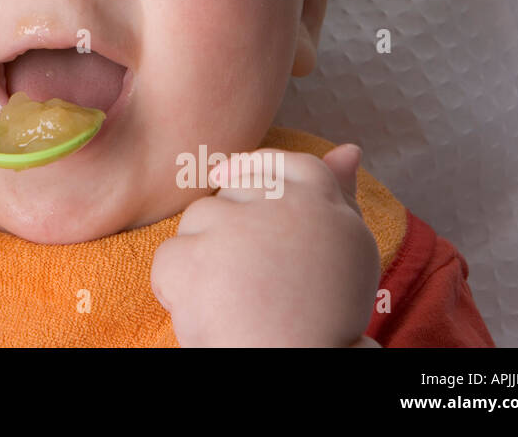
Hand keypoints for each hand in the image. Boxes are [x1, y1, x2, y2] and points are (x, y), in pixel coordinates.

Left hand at [149, 143, 379, 346]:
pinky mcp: (191, 257)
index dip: (261, 176)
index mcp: (320, 200)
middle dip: (231, 234)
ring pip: (196, 224)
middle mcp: (275, 203)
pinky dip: (178, 290)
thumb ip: (338, 195)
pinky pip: (169, 260)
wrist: (302, 368)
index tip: (250, 206)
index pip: (284, 164)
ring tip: (238, 302)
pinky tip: (211, 314)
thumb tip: (348, 149)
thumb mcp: (345, 250)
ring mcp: (229, 227)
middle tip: (258, 283)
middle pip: (231, 195)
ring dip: (206, 261)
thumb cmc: (325, 319)